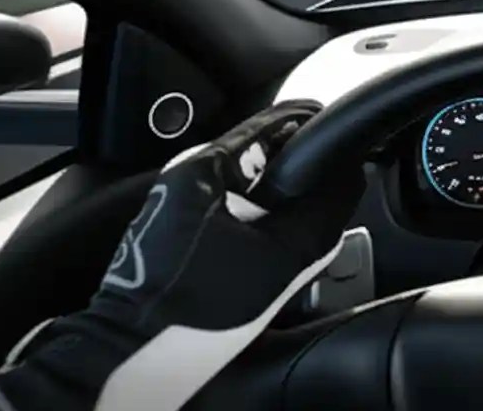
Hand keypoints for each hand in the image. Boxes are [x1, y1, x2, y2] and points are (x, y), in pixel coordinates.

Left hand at [0, 100, 363, 410]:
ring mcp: (173, 206)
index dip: (312, 128)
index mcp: (203, 167)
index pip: (271, 124)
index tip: (338, 138)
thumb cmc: (195, 310)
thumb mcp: (279, 260)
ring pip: (245, 191)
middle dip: (296, 180)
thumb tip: (348, 182)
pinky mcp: (171, 234)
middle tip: (324, 203)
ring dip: (275, 210)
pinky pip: (227, 216)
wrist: (134, 357)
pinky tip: (266, 260)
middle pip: (260, 159)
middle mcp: (183, 178)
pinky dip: (253, 229)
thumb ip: (321, 215)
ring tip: (295, 238)